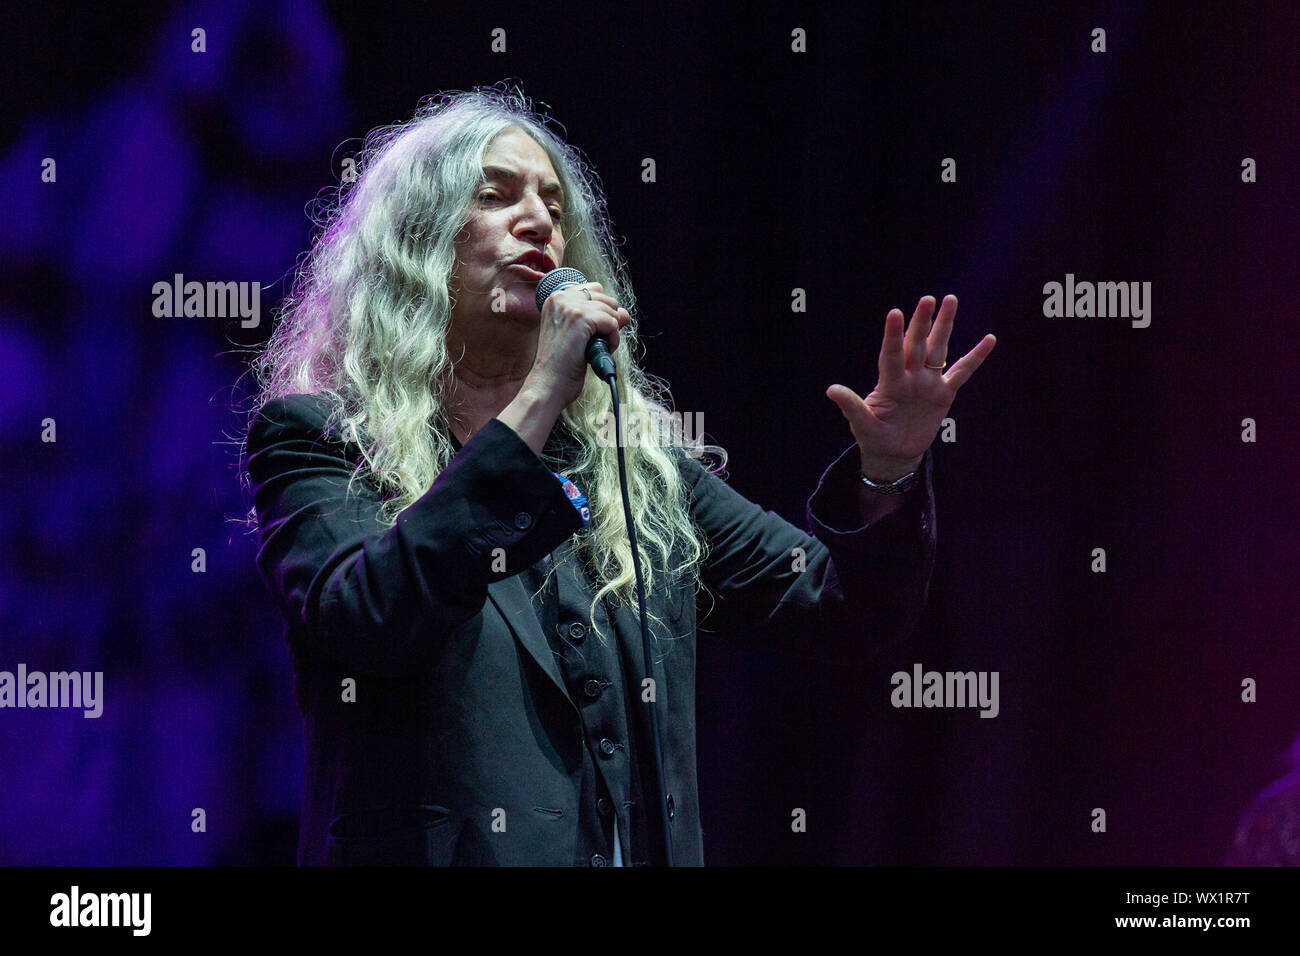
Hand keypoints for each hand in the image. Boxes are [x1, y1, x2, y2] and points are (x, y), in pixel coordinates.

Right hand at [528, 282, 630, 407]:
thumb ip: (600, 319)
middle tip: (593, 343)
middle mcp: (560, 298)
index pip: (594, 290)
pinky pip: (613, 322)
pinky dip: (612, 340)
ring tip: (594, 349)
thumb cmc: (561, 366)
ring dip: (611, 333)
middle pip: (605, 298)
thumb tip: (625, 313)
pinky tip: (598, 352)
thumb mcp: (581, 336)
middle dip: (608, 322)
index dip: (602, 312)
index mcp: (556, 299)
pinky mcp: (581, 318)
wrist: (548, 385)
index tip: (593, 332)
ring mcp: (570, 306)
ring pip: (611, 310)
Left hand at [827, 295, 995, 480]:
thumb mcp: (862, 424)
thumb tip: (831, 390)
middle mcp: (909, 376)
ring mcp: (928, 382)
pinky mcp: (944, 393)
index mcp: (889, 382)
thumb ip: (851, 406)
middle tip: (929, 299)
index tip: (895, 313)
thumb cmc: (873, 437)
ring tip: (950, 300)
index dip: (893, 334)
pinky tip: (989, 339)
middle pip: (917, 344)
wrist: (893, 453)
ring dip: (944, 326)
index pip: (891, 354)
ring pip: (938, 349)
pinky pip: (963, 372)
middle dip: (922, 322)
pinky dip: (976, 357)